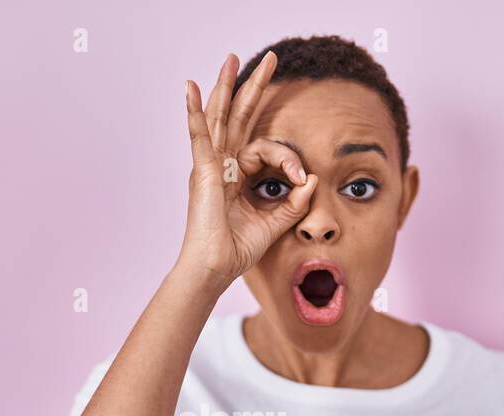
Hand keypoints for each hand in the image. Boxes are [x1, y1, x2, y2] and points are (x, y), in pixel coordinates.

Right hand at [176, 51, 317, 287]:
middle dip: (252, 87)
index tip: (303, 180)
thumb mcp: (275, 223)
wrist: (215, 269)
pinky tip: (190, 88)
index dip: (289, 159)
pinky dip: (194, 111)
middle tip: (268, 59)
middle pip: (238, 117)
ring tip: (231, 59)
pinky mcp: (203, 171)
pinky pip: (199, 135)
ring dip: (226, 86)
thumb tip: (313, 180)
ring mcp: (210, 166)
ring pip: (220, 117)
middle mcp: (222, 166)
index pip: (266, 149)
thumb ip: (294, 202)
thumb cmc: (236, 251)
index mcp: (236, 177)